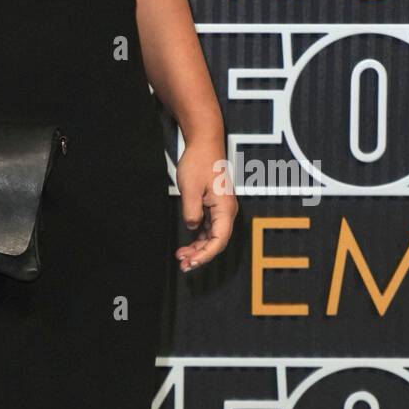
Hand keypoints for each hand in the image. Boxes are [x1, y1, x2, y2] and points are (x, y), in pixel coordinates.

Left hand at [174, 137, 237, 273]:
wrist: (204, 144)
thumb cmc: (200, 162)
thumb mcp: (190, 188)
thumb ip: (191, 211)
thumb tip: (192, 227)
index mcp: (225, 208)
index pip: (219, 240)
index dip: (205, 255)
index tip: (192, 262)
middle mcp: (226, 212)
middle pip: (216, 242)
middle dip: (200, 256)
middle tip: (183, 265)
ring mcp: (220, 210)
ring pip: (211, 237)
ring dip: (198, 249)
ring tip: (181, 257)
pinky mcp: (214, 207)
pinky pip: (208, 229)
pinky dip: (198, 238)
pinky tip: (187, 245)